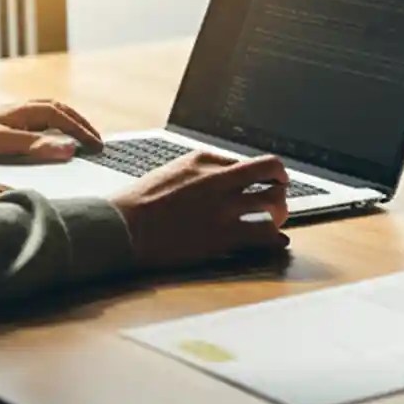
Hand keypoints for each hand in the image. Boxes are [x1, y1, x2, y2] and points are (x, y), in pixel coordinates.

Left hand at [0, 100, 103, 160]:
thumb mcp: (2, 143)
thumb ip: (35, 145)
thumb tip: (69, 148)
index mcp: (24, 111)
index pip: (63, 117)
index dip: (82, 131)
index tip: (97, 146)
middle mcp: (22, 108)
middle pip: (60, 110)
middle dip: (81, 123)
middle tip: (97, 141)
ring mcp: (14, 113)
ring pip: (51, 112)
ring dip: (69, 121)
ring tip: (82, 135)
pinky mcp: (6, 121)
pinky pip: (40, 118)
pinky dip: (55, 124)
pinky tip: (52, 135)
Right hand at [111, 152, 290, 269]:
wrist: (122, 227)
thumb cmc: (141, 202)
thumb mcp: (172, 170)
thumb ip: (203, 168)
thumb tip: (230, 170)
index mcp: (205, 162)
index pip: (249, 162)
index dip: (265, 173)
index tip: (268, 180)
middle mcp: (218, 181)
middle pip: (271, 172)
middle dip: (281, 185)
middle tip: (279, 195)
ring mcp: (222, 210)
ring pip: (273, 206)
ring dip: (279, 213)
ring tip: (275, 220)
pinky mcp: (221, 237)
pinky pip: (263, 236)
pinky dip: (275, 240)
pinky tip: (277, 242)